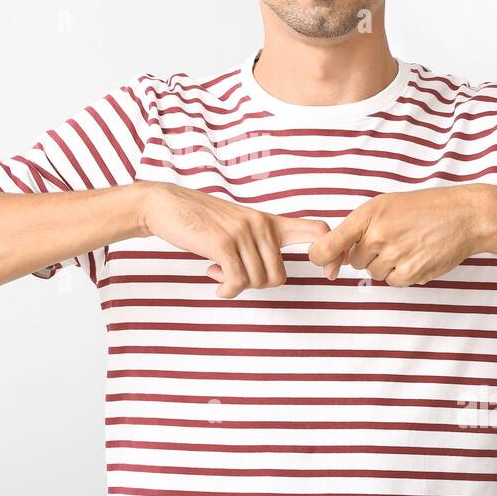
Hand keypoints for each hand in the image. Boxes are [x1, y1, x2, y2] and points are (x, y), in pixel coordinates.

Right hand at [138, 182, 330, 297]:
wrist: (165, 206)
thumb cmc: (201, 221)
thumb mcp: (238, 225)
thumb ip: (258, 243)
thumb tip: (271, 274)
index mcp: (269, 221)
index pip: (317, 230)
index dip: (331, 255)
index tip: (330, 273)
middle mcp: (261, 225)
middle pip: (279, 276)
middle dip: (257, 285)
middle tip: (233, 275)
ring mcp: (243, 233)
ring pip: (258, 281)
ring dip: (234, 285)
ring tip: (217, 271)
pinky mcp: (223, 243)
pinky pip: (237, 282)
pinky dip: (225, 289)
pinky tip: (212, 278)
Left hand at [306, 185, 496, 286]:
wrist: (464, 216)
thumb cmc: (423, 208)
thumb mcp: (386, 205)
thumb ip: (357, 228)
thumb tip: (334, 258)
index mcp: (368, 215)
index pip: (328, 245)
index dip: (320, 257)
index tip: (322, 261)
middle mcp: (378, 235)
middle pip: (354, 262)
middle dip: (368, 254)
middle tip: (392, 238)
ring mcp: (395, 255)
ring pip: (374, 273)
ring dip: (386, 264)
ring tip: (408, 244)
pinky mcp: (412, 272)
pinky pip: (393, 282)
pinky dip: (403, 274)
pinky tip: (417, 255)